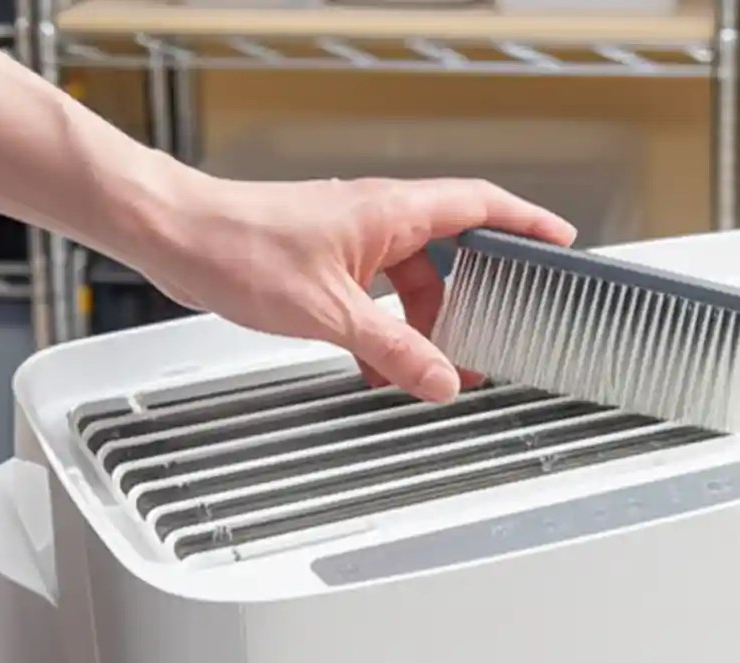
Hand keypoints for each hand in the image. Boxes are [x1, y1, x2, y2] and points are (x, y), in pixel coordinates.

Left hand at [129, 175, 575, 403]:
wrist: (177, 235)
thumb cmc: (240, 246)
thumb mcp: (330, 313)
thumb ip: (393, 349)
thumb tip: (442, 380)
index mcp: (393, 211)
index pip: (483, 205)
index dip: (528, 222)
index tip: (561, 243)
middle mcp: (378, 217)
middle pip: (450, 257)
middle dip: (470, 303)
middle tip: (488, 341)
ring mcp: (352, 236)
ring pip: (410, 281)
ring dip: (419, 325)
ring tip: (425, 368)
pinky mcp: (327, 257)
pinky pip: (375, 294)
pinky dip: (382, 329)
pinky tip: (373, 365)